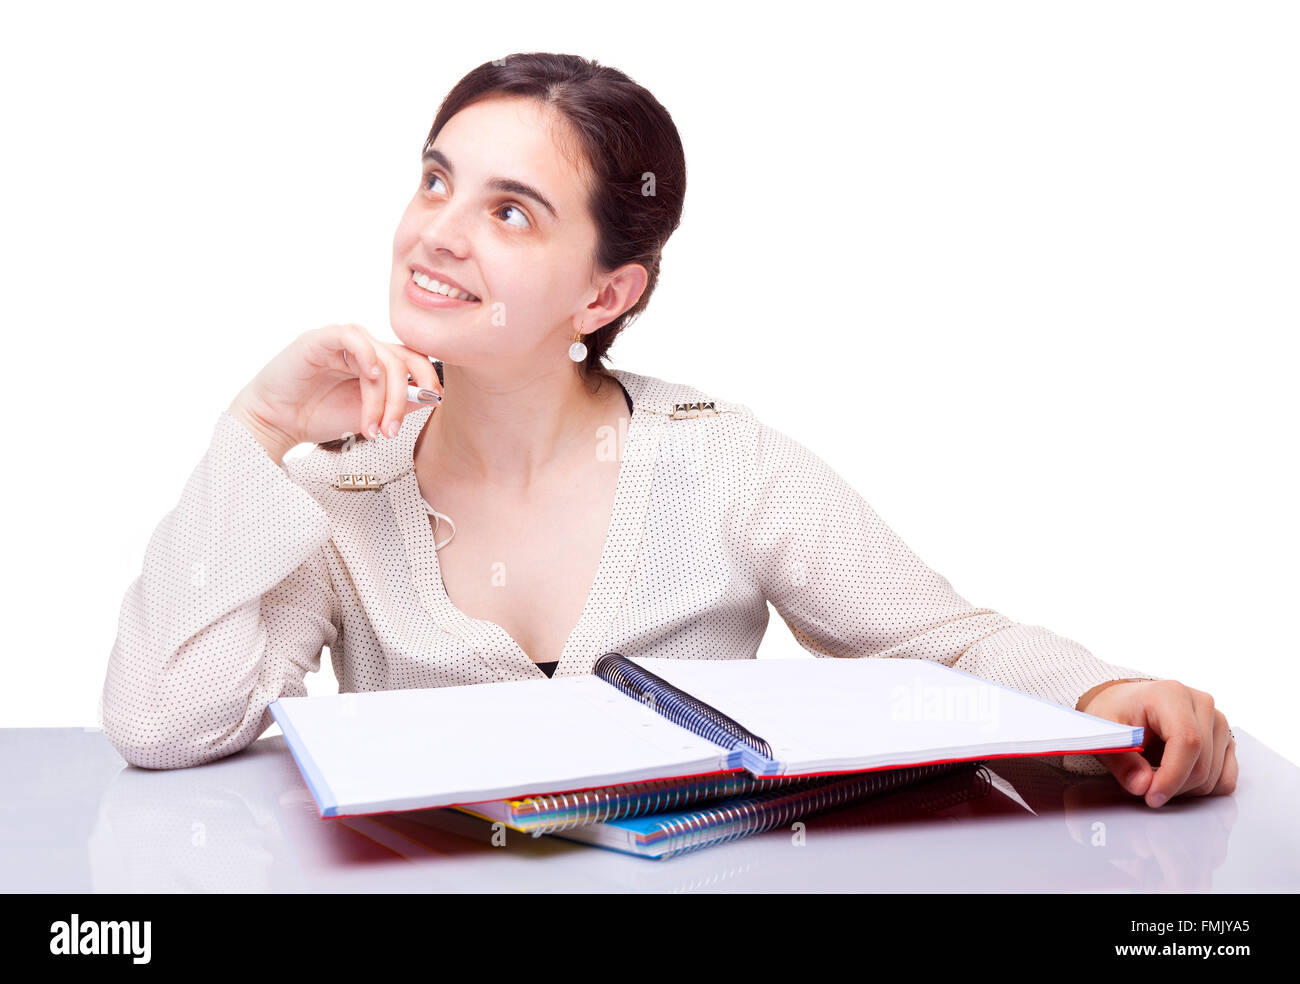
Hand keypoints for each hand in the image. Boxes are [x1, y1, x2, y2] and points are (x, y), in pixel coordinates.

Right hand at [227, 324, 442, 457]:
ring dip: (381, 398)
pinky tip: (369, 376)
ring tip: (373, 427)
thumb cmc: (318, 415)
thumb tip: (431, 397)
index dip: (429, 377)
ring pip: (381, 358)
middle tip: (391, 430)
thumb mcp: (369, 415)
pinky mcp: (320, 339)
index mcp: (377, 362)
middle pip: (402, 361)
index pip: (413, 359)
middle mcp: (363, 349)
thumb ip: (399, 403)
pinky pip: (351, 336)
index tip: (434, 401)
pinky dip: (366, 355)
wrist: (277, 422)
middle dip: (401, 401)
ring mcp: (342, 342)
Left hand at [1077, 679, 1237, 807]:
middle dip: (1172, 787)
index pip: (1187, 742)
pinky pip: (1225, 780)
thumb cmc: (1118, 713)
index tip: (1152, 797)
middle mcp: (1202, 705)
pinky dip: (1201, 788)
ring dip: (1184, 789)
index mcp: (1172, 695)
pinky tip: (1177, 777)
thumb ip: (1122, 761)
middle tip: (1144, 788)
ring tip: (1156, 775)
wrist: (1129, 704)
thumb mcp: (1107, 733)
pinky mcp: (1225, 740)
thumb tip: (1143, 786)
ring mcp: (1218, 722)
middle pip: (1202, 764)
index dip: (1172, 776)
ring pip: (1214, 777)